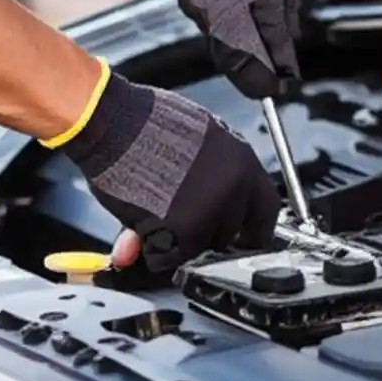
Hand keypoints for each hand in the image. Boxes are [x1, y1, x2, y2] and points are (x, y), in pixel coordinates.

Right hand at [57, 66, 279, 271]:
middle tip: (178, 216)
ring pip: (199, 247)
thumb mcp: (196, 141)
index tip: (246, 236)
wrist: (114, 122)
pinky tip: (140, 221)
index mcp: (243, 162)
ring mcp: (210, 210)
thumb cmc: (147, 122)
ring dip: (177, 239)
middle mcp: (234, 187)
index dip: (254, 226)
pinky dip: (151, 250)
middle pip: (230, 231)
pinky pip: (168, 258)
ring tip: (154, 208)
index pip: (267, 208)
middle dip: (205, 231)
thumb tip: (206, 209)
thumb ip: (206, 177)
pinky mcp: (180, 229)